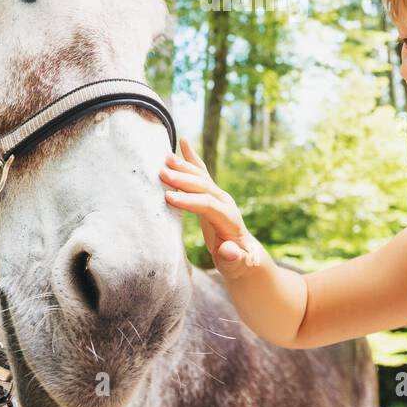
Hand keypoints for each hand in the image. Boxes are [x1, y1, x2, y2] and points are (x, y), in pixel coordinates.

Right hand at [158, 136, 263, 280]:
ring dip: (183, 166)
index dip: (189, 201)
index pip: (207, 205)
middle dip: (183, 179)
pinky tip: (184, 141)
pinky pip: (201, 172)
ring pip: (201, 176)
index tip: (168, 198)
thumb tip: (229, 251)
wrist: (245, 256)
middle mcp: (225, 202)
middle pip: (203, 186)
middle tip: (161, 173)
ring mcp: (219, 195)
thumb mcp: (236, 265)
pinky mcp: (213, 193)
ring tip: (165, 157)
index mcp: (228, 219)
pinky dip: (192, 157)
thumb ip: (233, 258)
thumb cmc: (238, 263)